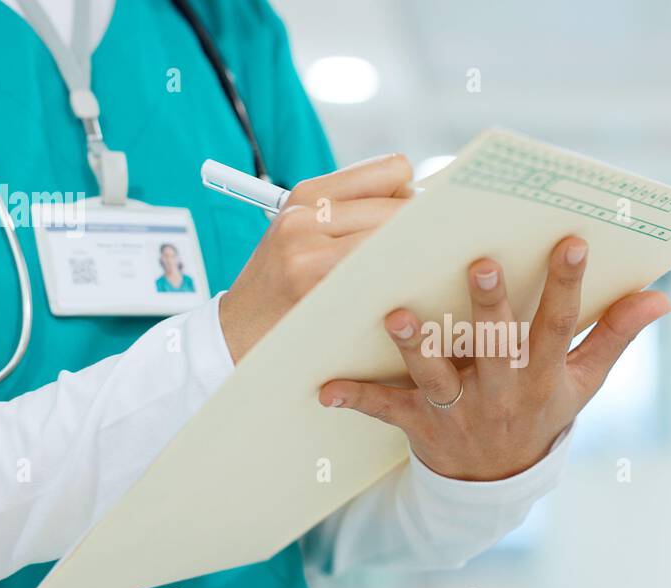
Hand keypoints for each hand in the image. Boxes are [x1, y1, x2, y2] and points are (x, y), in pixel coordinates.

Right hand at [219, 154, 412, 362]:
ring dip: (417, 259)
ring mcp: (310, 255)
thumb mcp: (302, 232)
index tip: (421, 218)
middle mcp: (307, 217)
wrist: (234, 335)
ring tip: (420, 276)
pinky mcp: (317, 291)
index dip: (414, 194)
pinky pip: (383, 280)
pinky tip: (401, 300)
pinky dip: (400, 286)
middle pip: (402, 207)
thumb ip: (354, 211)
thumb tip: (424, 201)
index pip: (394, 170)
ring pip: (396, 242)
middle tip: (436, 252)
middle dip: (424, 229)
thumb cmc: (282, 283)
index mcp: (308, 193)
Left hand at [319, 237, 670, 480]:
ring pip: (438, 375)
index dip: (569, 284)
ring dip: (417, 347)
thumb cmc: (541, 411)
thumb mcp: (582, 382)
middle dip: (490, 307)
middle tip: (479, 262)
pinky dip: (356, 399)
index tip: (572, 240)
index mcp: (543, 372)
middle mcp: (503, 390)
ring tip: (396, 315)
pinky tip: (325, 388)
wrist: (496, 480)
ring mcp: (460, 408)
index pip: (560, 324)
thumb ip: (614, 334)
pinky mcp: (421, 423)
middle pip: (497, 345)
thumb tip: (660, 296)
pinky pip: (386, 410)